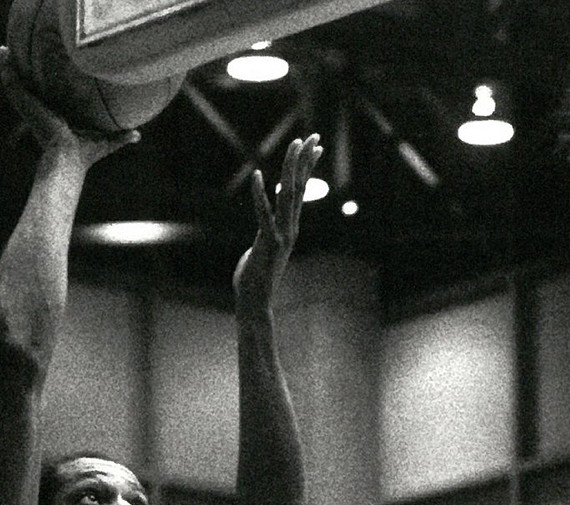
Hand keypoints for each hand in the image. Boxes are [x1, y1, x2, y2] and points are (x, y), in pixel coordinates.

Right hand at [0, 46, 138, 167]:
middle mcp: (38, 112)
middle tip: (17, 56)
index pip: (46, 100)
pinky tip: (3, 51)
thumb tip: (138, 135)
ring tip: (4, 50)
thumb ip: (120, 136)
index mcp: (53, 119)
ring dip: (8, 66)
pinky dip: (6, 67)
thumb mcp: (105, 140)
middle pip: (27, 90)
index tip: (44, 75)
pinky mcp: (25, 104)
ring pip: (15, 84)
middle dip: (22, 74)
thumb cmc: (85, 154)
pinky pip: (12, 82)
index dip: (43, 88)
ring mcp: (29, 108)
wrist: (68, 158)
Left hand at [234, 134, 321, 311]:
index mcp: (289, 227)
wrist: (255, 303)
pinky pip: (264, 215)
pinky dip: (260, 195)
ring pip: (288, 196)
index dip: (307, 168)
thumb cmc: (254, 280)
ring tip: (296, 145)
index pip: (300, 192)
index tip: (315, 147)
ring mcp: (281, 235)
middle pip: (298, 187)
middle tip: (313, 136)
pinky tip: (258, 176)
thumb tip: (266, 233)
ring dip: (292, 169)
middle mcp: (290, 228)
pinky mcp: (268, 243)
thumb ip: (265, 237)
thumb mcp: (262, 250)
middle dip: (305, 160)